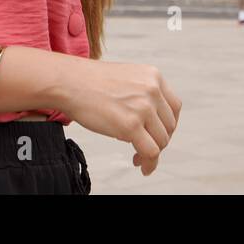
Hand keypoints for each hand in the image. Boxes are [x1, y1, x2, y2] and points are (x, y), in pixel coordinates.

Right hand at [57, 58, 179, 175]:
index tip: (156, 134)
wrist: (69, 82)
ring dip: (152, 154)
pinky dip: (149, 163)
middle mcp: (152, 90)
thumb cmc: (90, 83)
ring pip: (162, 141)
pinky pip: (151, 152)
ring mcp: (143, 107)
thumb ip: (143, 94)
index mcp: (153, 76)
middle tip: (144, 149)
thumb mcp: (127, 79)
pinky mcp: (130, 125)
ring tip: (139, 158)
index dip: (167, 125)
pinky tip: (142, 166)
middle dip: (159, 140)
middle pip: (169, 126)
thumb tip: (151, 124)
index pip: (174, 107)